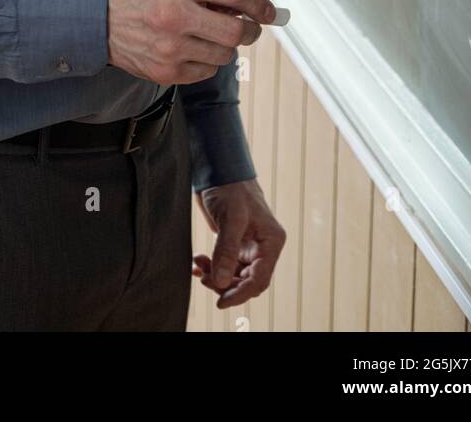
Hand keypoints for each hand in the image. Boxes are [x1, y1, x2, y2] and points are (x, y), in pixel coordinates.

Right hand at [107, 0, 274, 84]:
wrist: (98, 19)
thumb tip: (248, 7)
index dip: (259, 3)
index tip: (270, 11)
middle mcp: (175, 16)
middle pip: (235, 31)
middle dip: (251, 31)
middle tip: (250, 28)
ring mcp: (171, 48)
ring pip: (224, 55)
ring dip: (225, 46)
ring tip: (208, 35)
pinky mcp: (166, 72)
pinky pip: (206, 71)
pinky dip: (206, 61)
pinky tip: (190, 48)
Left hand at [192, 178, 285, 307]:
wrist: (219, 168)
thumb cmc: (231, 187)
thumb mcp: (231, 218)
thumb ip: (227, 251)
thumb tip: (222, 282)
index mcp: (271, 241)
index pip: (259, 279)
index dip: (240, 293)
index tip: (220, 302)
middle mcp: (263, 247)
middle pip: (247, 281)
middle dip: (225, 284)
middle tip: (204, 278)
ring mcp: (249, 246)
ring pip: (234, 275)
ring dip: (216, 275)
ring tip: (199, 265)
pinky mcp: (234, 243)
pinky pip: (226, 265)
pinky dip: (212, 266)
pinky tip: (199, 261)